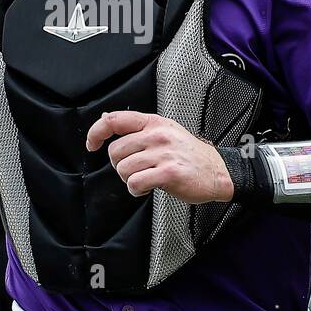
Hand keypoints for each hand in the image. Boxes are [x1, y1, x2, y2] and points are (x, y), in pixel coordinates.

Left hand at [85, 110, 232, 203]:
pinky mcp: (168, 172)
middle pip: (115, 151)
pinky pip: (135, 183)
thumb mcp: (165, 131)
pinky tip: (147, 188)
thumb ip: (137, 128)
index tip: (92, 144)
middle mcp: (157, 135)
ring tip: (144, 179)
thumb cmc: (190, 154)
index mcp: (154, 123)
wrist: (217, 171)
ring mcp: (163, 153)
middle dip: (119, 165)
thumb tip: (105, 119)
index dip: (96, 132)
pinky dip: (136, 190)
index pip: (114, 120)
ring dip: (129, 180)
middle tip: (135, 169)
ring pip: (123, 169)